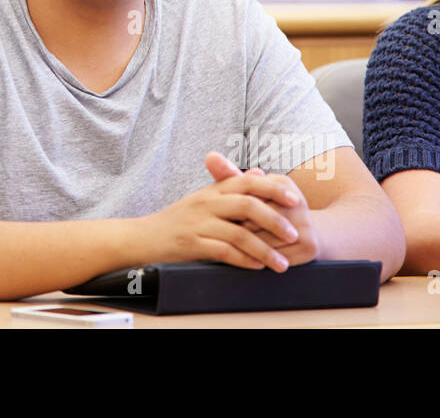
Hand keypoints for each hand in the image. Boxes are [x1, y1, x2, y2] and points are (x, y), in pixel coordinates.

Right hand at [138, 152, 303, 271]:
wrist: (144, 236)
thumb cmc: (178, 218)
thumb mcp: (204, 196)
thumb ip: (231, 185)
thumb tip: (260, 173)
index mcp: (212, 189)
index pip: (247, 182)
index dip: (273, 189)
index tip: (295, 200)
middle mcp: (206, 203)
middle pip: (247, 205)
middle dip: (275, 220)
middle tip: (294, 234)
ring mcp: (198, 224)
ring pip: (238, 234)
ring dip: (264, 249)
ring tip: (281, 263)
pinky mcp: (191, 244)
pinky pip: (223, 252)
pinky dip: (244, 260)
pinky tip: (257, 267)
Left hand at [210, 155, 319, 266]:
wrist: (304, 235)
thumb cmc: (267, 210)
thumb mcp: (249, 190)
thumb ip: (228, 175)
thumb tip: (210, 156)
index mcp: (282, 184)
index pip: (248, 196)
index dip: (232, 208)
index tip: (219, 215)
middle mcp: (298, 202)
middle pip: (254, 218)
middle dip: (236, 227)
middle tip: (218, 234)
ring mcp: (306, 225)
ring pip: (264, 239)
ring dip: (245, 247)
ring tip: (227, 247)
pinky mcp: (310, 247)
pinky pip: (277, 256)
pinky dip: (260, 260)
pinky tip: (246, 260)